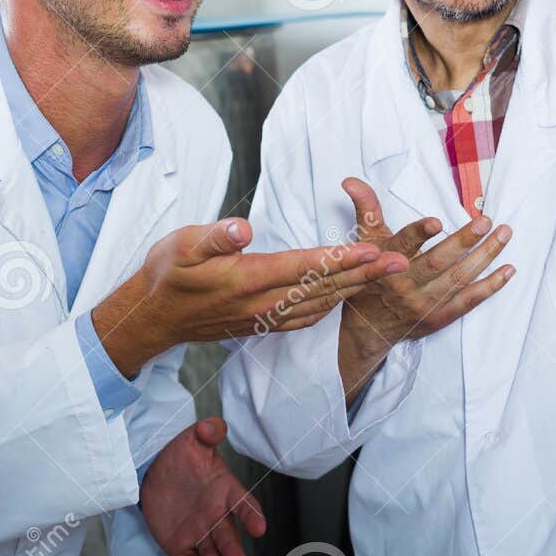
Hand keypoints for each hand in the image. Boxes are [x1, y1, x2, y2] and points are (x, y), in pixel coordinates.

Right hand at [91, 217, 408, 375]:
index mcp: (250, 280)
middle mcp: (265, 304)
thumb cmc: (169, 273)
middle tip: (400, 264)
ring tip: (383, 276)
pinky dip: (332, 306)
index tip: (374, 252)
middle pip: (324, 288)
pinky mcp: (264, 325)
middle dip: (365, 275)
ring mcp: (266, 318)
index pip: (306, 268)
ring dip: (355, 290)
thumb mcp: (183, 244)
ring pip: (321, 304)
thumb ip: (216, 236)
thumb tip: (242, 229)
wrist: (154, 317)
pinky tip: (344, 296)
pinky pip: (308, 317)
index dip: (342, 260)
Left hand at [140, 417, 265, 555]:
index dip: (252, 516)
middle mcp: (216, 515)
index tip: (260, 527)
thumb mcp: (192, 440)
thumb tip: (214, 426)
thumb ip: (206, 432)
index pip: (243, 504)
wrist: (151, 472)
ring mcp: (199, 531)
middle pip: (229, 535)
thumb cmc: (181, 457)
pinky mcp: (180, 543)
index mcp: (225, 491)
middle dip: (234, 550)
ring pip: (211, 550)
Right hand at [338, 177, 514, 359]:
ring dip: (485, 256)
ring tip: (503, 234)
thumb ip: (367, 210)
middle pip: (437, 263)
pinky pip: (469, 301)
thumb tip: (352, 181)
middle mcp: (404, 285)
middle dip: (464, 241)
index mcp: (384, 263)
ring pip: (458, 279)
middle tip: (485, 222)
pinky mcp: (439, 318)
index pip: (402, 246)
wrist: (368, 329)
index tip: (437, 222)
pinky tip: (507, 270)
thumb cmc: (369, 276)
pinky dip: (490, 286)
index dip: (419, 234)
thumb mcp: (363, 243)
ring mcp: (423, 304)